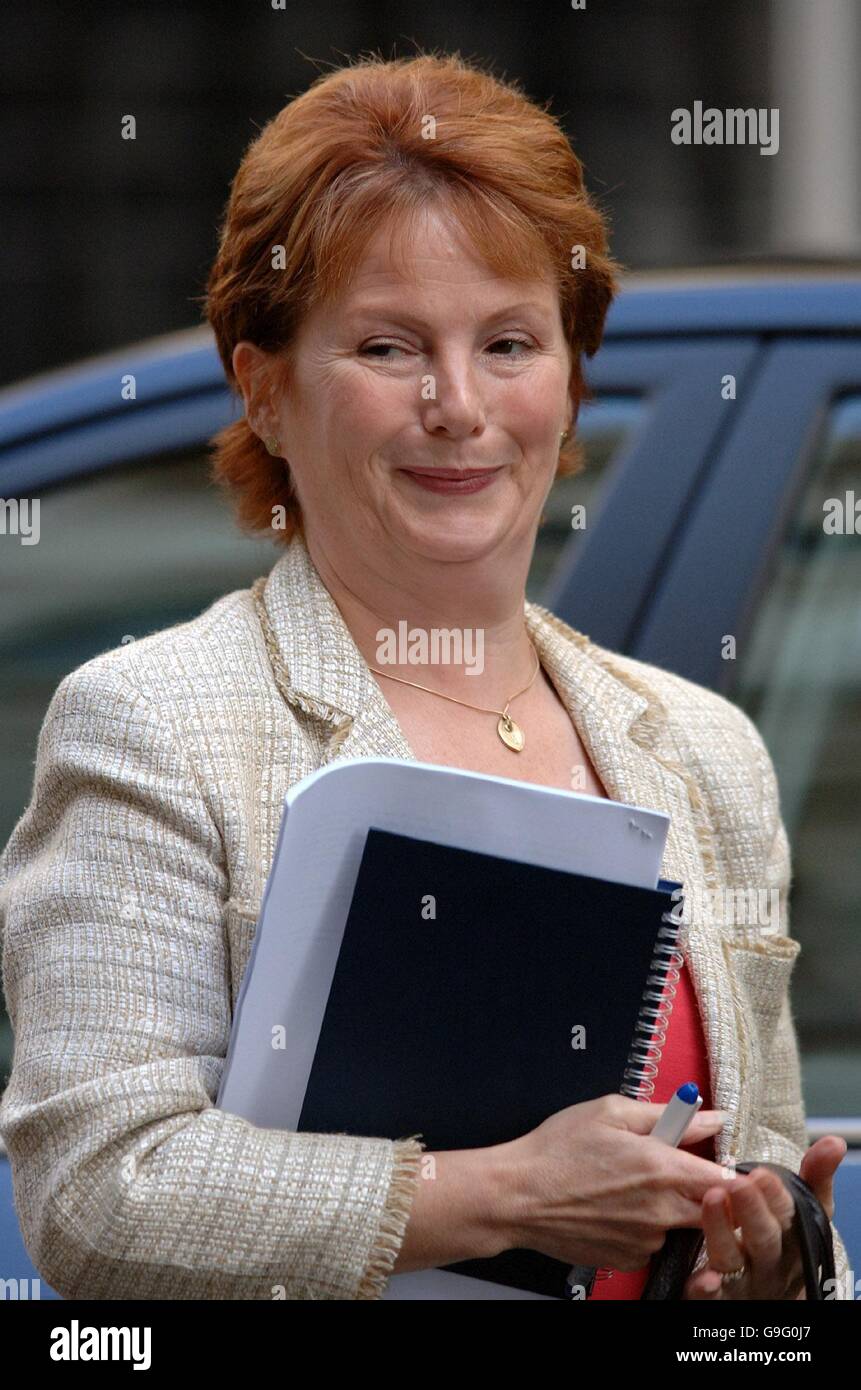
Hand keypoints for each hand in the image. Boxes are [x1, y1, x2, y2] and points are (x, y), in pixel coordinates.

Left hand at [682, 1136, 846, 1299]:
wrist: (775, 1297)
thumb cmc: (787, 1244)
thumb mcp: (808, 1213)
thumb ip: (816, 1177)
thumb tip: (834, 1142)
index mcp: (792, 1239)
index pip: (787, 1216)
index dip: (777, 1197)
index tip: (762, 1174)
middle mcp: (770, 1262)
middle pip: (763, 1239)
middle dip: (752, 1211)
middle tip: (737, 1183)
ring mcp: (745, 1282)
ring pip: (732, 1260)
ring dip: (721, 1232)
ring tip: (711, 1200)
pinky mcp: (720, 1299)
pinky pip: (713, 1298)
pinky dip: (707, 1290)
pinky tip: (703, 1278)